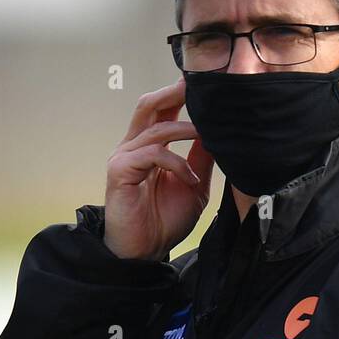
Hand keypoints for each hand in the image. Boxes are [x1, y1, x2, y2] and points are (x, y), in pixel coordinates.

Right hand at [103, 77, 213, 260]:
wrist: (144, 253)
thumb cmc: (165, 221)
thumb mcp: (194, 186)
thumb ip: (201, 159)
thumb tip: (217, 133)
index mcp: (150, 147)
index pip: (163, 111)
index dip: (180, 95)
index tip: (206, 86)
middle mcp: (134, 146)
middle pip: (150, 105)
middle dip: (173, 92)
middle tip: (197, 86)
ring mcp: (124, 157)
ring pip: (155, 127)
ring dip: (185, 129)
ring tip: (207, 136)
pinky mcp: (120, 170)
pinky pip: (152, 154)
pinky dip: (176, 163)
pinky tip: (190, 180)